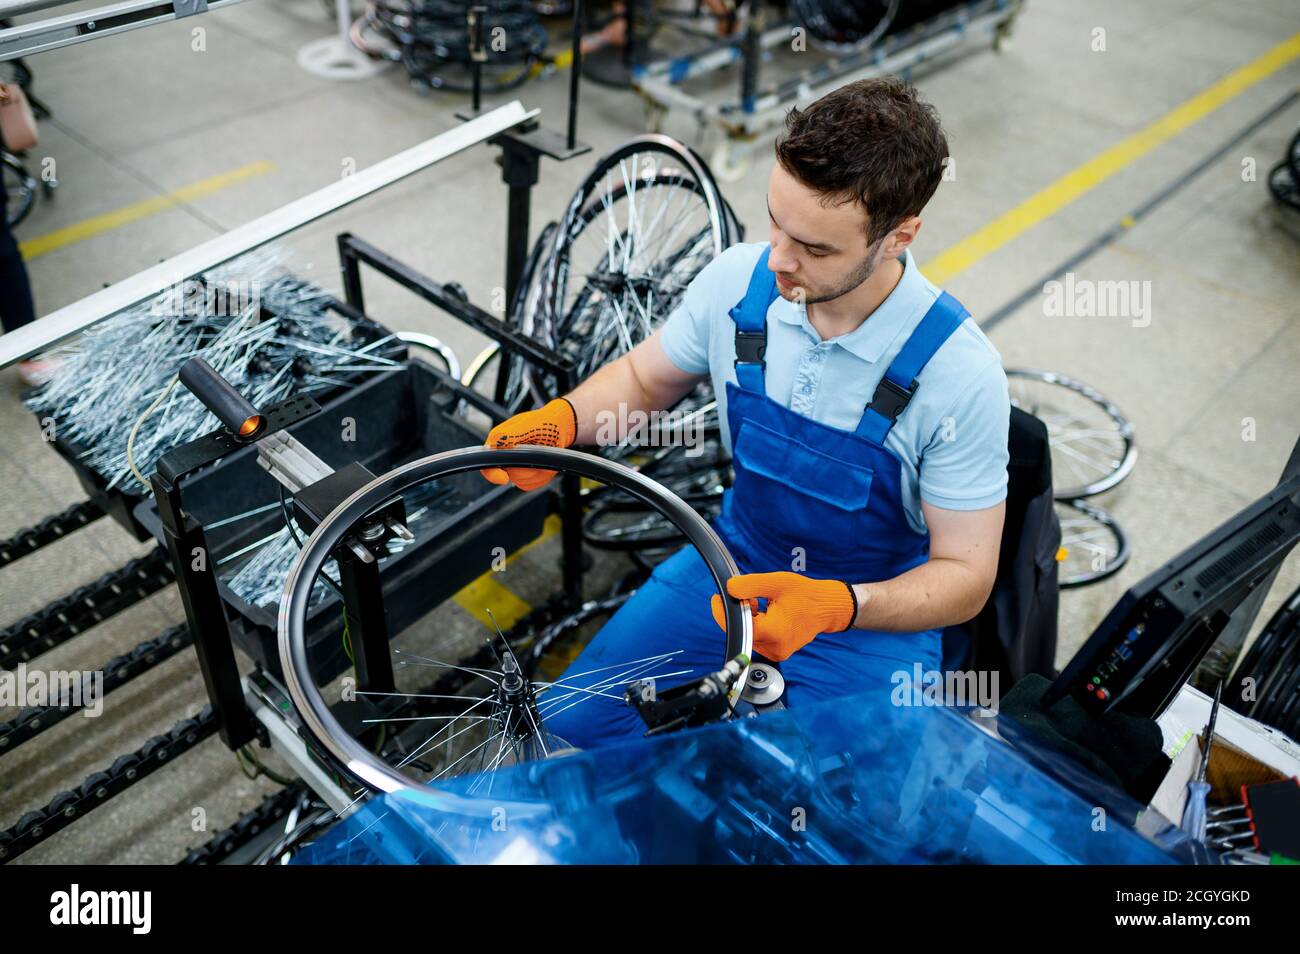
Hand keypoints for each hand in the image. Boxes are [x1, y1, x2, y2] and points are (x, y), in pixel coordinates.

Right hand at [481, 398, 577, 491]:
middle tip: (537, 451)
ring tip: (542, 455)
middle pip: (509, 475)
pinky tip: (545, 464)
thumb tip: (494, 443)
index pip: (487, 464)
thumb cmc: (543, 421)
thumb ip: (510, 434)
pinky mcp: (527, 475)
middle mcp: (505, 455)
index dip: (492, 474)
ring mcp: (516, 467)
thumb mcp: (527, 424)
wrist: (560, 428)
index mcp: (499, 441)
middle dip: (526, 467)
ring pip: (521, 481)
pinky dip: (541, 477)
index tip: (504, 478)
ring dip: (536, 471)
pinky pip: (531, 484)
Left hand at [710, 571, 856, 661]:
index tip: (717, 598)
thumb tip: (729, 589)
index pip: (737, 626)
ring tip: (762, 602)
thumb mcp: (777, 582)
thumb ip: (750, 585)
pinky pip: (758, 638)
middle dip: (740, 611)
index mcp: (774, 632)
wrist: (827, 607)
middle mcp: (774, 648)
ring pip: (749, 634)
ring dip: (749, 617)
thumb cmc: (806, 595)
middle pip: (742, 629)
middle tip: (751, 596)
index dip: (722, 611)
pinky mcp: (778, 652)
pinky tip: (767, 612)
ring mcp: (776, 652)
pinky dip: (757, 624)